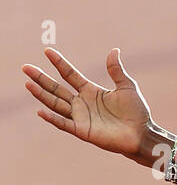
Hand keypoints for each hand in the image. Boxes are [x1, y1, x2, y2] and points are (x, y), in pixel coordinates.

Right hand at [20, 47, 153, 158]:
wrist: (143, 134)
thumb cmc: (137, 112)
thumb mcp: (127, 87)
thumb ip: (116, 70)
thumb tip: (114, 50)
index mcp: (90, 91)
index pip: (70, 74)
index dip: (59, 63)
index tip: (47, 51)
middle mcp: (82, 103)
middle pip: (57, 88)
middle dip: (41, 78)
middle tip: (25, 67)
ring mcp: (80, 117)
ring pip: (56, 104)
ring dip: (42, 94)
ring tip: (28, 84)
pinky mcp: (82, 130)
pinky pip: (64, 124)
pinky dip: (52, 118)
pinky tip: (40, 111)